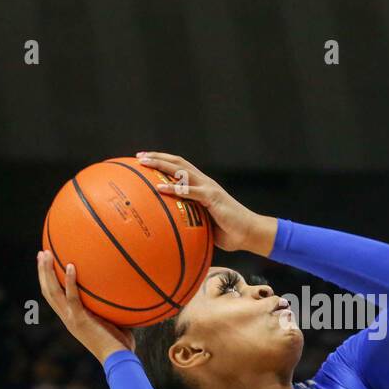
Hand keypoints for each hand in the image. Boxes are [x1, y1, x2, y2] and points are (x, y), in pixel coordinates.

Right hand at [36, 250, 133, 362]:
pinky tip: (71, 266)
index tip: (47, 265)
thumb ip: (113, 307)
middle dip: (43, 272)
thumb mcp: (115, 322)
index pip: (55, 298)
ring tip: (45, 254)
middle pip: (48, 292)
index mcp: (72, 318)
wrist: (118, 360)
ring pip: (53, 292)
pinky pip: (72, 298)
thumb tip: (126, 290)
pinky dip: (70, 282)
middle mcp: (67, 318)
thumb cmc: (121, 345)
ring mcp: (71, 319)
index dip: (49, 282)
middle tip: (41, 253)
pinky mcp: (80, 320)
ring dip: (47, 272)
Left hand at [136, 151, 276, 254]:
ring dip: (162, 165)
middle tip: (140, 156)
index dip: (163, 161)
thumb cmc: (228, 231)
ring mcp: (208, 188)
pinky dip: (174, 189)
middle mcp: (204, 182)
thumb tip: (173, 228)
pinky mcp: (212, 197)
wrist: (248, 233)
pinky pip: (190, 191)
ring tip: (145, 163)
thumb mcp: (204, 223)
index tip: (145, 160)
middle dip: (158, 157)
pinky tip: (160, 188)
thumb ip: (191, 219)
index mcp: (202, 186)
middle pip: (178, 162)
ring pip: (182, 170)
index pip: (180, 167)